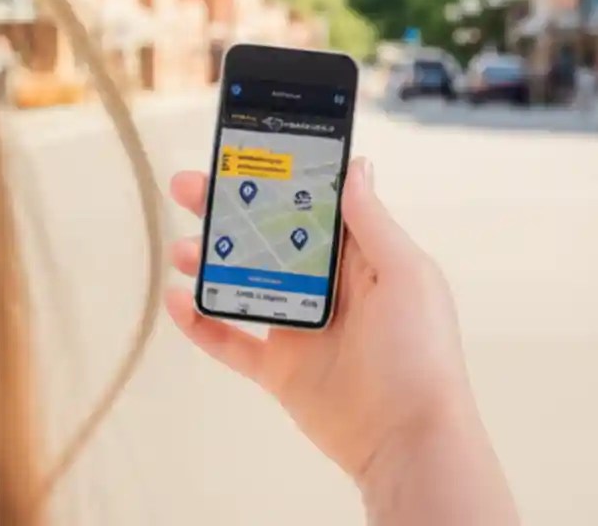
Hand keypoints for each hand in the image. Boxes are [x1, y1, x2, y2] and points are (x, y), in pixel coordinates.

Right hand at [165, 157, 476, 482]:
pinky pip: (231, 342)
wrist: (407, 441)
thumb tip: (356, 167)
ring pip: (244, 284)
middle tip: (188, 189)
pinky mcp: (281, 369)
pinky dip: (201, 324)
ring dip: (211, 263)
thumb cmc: (419, 353)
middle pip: (268, 238)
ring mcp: (301, 329)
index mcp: (362, 259)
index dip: (279, 180)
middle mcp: (329, 288)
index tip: (243, 157)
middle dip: (228, 212)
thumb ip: (372, 223)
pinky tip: (178, 302)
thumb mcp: (405, 275)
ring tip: (182, 249)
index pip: (312, 208)